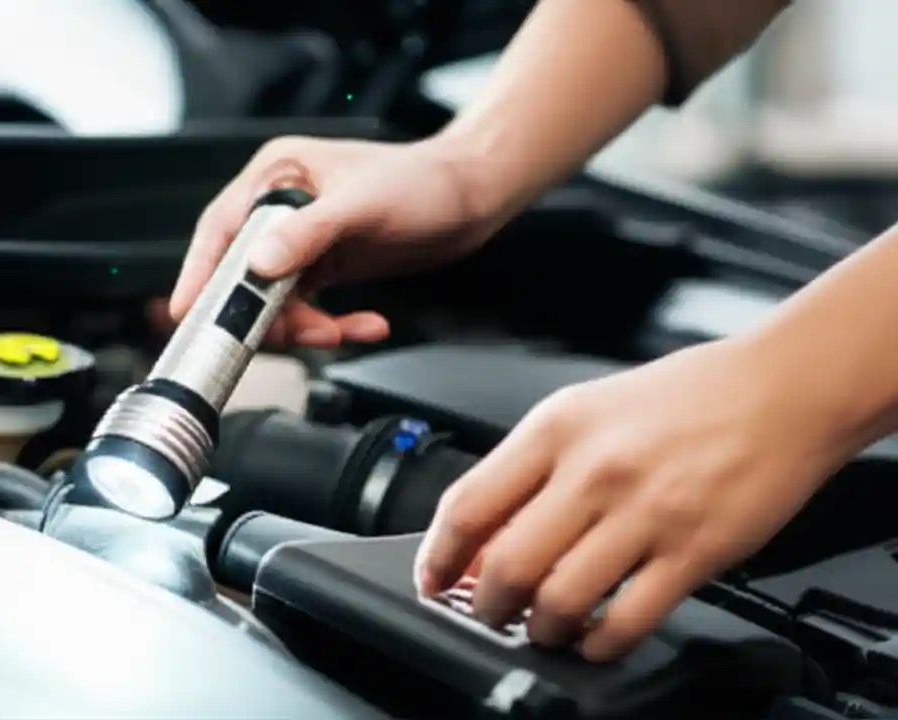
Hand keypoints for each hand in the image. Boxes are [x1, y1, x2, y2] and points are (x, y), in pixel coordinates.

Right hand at [168, 136, 498, 348]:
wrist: (474, 199)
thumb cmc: (424, 183)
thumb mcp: (360, 207)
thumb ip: (306, 234)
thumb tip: (258, 264)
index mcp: (276, 174)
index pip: (220, 229)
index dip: (202, 274)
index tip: (190, 313)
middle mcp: (281, 206)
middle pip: (243, 274)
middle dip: (268, 313)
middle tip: (301, 332)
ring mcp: (301, 239)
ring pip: (273, 300)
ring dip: (305, 326)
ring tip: (341, 331)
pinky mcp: (323, 266)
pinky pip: (307, 308)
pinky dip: (330, 325)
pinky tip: (363, 324)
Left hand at [414, 337, 854, 661]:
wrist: (782, 388)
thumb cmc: (686, 396)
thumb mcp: (587, 410)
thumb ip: (533, 467)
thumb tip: (485, 534)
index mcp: (556, 428)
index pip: (468, 504)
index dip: (438, 556)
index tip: (432, 579)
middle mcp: (593, 470)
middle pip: (507, 564)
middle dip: (487, 605)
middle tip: (490, 613)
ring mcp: (645, 513)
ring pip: (560, 599)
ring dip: (541, 629)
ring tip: (544, 628)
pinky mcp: (694, 552)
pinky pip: (628, 620)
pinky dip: (599, 644)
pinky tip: (595, 639)